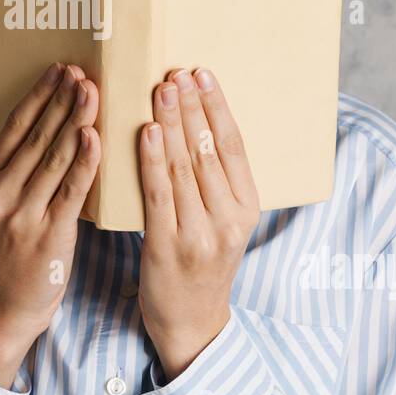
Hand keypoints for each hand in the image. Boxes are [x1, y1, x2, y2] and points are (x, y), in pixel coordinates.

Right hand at [0, 61, 100, 388]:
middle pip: (36, 135)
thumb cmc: (14, 254)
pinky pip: (70, 191)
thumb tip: (57, 129)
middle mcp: (1, 192)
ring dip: (75, 120)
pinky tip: (94, 138)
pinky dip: (83, 162)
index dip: (39, 95)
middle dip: (62, 99)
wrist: (5, 307)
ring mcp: (22, 213)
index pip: (16, 126)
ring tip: (92, 91)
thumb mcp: (5, 207)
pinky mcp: (46, 234)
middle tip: (83, 70)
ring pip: (53, 156)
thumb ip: (23, 172)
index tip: (60, 69)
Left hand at [137, 67, 259, 382]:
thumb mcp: (223, 222)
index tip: (202, 73)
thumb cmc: (201, 263)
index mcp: (247, 207)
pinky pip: (159, 194)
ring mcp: (200, 234)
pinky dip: (153, 160)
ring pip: (185, 166)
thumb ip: (215, 180)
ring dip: (172, 122)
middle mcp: (229, 218)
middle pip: (209, 150)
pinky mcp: (168, 246)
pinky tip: (148, 131)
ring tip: (161, 89)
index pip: (234, 145)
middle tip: (176, 71)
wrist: (192, 323)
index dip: (217, 106)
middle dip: (192, 106)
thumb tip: (196, 121)